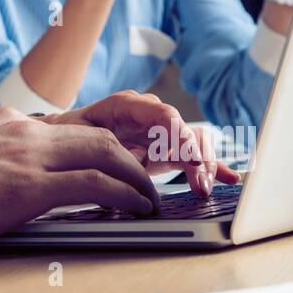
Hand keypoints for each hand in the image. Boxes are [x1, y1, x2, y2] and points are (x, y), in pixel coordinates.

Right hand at [0, 107, 159, 257]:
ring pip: (104, 152)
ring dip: (135, 176)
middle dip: (128, 156)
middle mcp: (20, 129)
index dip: (96, 145)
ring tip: (148, 197)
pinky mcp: (30, 185)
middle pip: (95, 134)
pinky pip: (95, 185)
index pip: (65, 128)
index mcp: (2, 123)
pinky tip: (136, 208)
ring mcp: (27, 154)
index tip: (113, 162)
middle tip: (143, 179)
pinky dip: (125, 194)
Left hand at [50, 91, 239, 196]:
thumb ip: (107, 144)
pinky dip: (212, 167)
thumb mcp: (80, 134)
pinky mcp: (166, 150)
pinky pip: (192, 156)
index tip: (189, 157)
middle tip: (200, 181)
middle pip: (183, 130)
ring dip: (204, 165)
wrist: (61, 135)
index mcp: (128, 105)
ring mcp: (160, 132)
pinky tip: (230, 178)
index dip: (179, 134)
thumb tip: (133, 162)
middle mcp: (149, 115)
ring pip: (193, 143)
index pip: (163, 114)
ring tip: (207, 187)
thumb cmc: (68, 133)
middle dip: (195, 155)